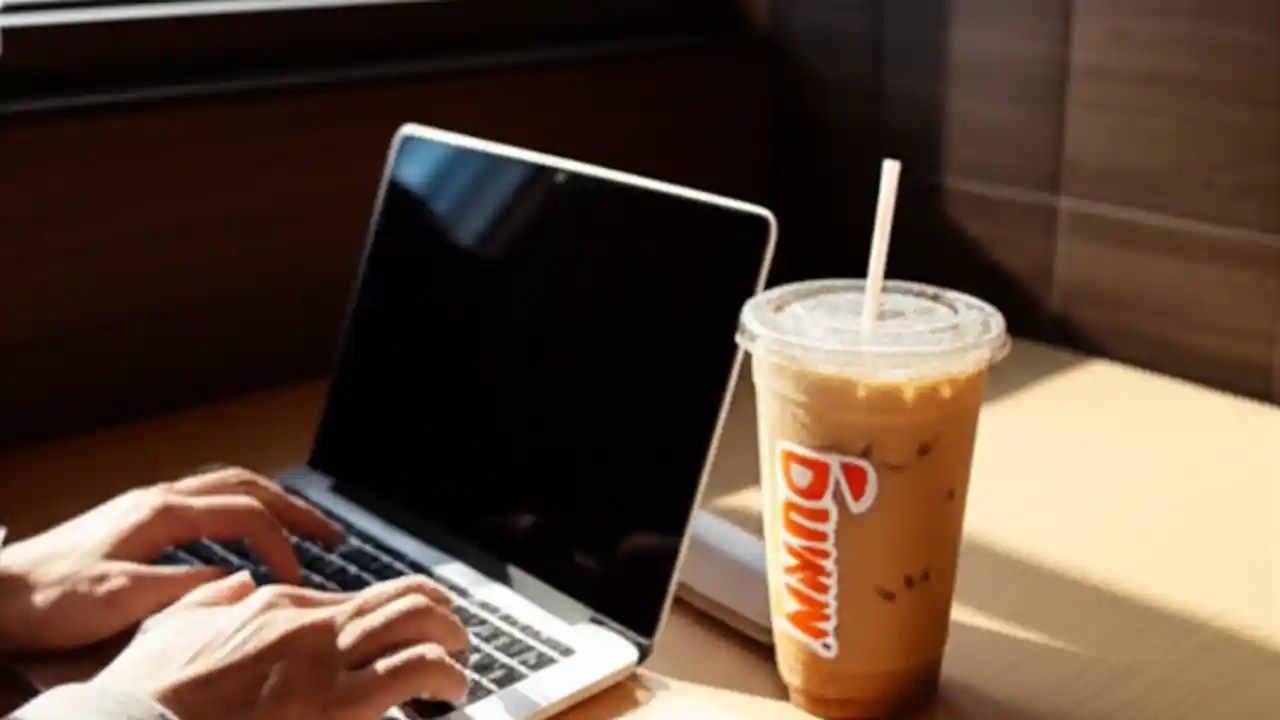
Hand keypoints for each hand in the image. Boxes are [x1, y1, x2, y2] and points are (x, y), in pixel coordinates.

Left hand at [0, 467, 343, 652]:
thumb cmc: (50, 599)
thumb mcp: (122, 599)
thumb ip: (186, 587)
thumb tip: (242, 579)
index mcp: (162, 513)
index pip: (247, 516)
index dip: (283, 546)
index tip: (300, 580)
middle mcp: (159, 499)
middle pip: (246, 488)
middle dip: (295, 509)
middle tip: (333, 535)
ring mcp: (146, 506)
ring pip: (226, 488)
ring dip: (270, 505)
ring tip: (301, 529)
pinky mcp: (135, 521)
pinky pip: (205, 502)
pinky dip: (241, 512)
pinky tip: (243, 538)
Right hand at [97, 573, 468, 719]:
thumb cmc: (145, 692)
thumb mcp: (174, 629)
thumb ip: (212, 602)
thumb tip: (240, 583)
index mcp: (276, 605)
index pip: (360, 596)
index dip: (399, 607)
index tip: (416, 623)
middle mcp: (310, 624)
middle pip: (404, 600)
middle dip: (440, 616)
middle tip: (454, 637)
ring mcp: (324, 663)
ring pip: (419, 627)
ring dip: (450, 644)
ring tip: (457, 669)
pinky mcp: (333, 705)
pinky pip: (412, 672)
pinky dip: (443, 676)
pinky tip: (449, 691)